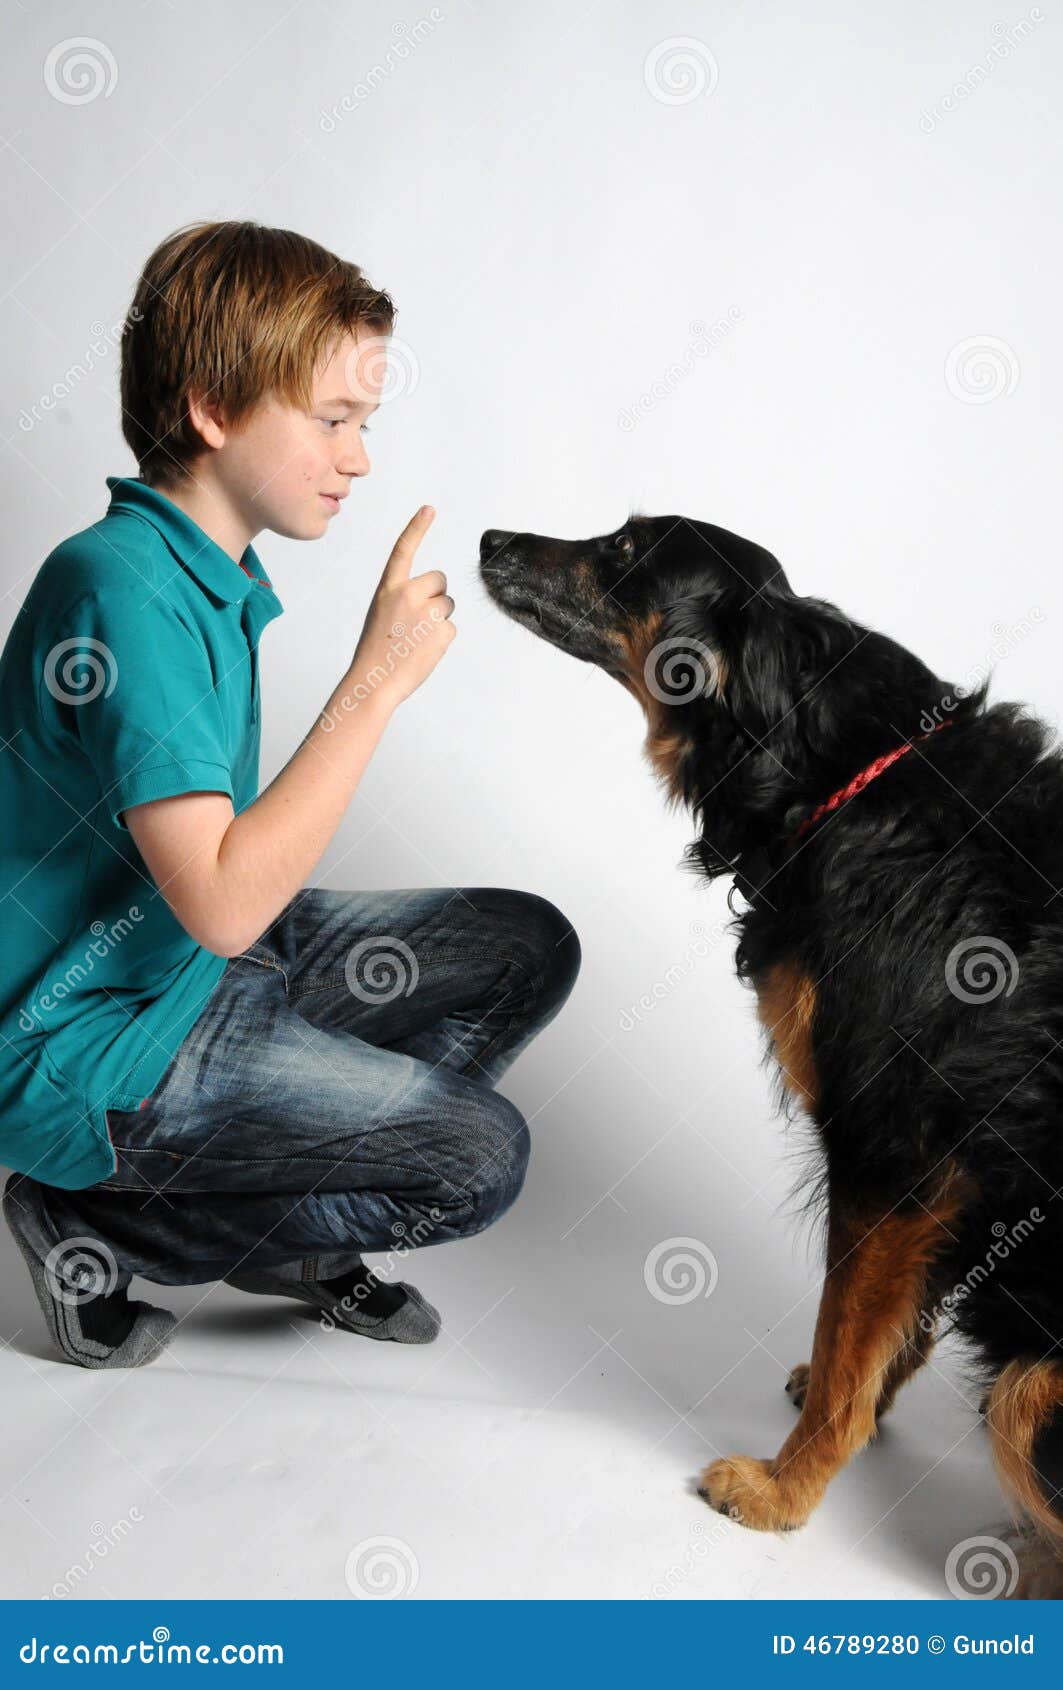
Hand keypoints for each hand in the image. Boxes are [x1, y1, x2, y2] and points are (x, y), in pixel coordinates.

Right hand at [348, 507, 455, 707]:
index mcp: (388, 588)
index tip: (429, 509)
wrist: (375, 680)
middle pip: (439, 580)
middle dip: (435, 596)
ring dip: (438, 619)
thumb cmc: (376, 650)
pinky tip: (423, 650)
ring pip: (447, 605)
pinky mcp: (442, 631)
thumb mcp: (382, 613)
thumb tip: (433, 598)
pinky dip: (441, 639)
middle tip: (416, 621)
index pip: (404, 550)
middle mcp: (408, 594)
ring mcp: (427, 612)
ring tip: (416, 639)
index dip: (417, 528)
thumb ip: (403, 598)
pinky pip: (451, 628)